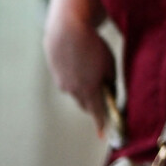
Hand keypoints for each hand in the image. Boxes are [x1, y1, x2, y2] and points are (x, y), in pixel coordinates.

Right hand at [44, 19, 115, 135]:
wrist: (67, 30)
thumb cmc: (92, 45)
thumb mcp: (109, 63)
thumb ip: (110, 79)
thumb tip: (108, 88)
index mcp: (89, 89)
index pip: (97, 112)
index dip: (101, 124)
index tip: (103, 135)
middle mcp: (73, 90)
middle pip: (86, 104)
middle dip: (94, 105)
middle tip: (102, 99)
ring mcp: (62, 82)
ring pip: (76, 93)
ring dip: (84, 90)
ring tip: (91, 75)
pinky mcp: (56, 74)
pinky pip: (68, 82)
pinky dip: (75, 79)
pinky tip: (79, 67)